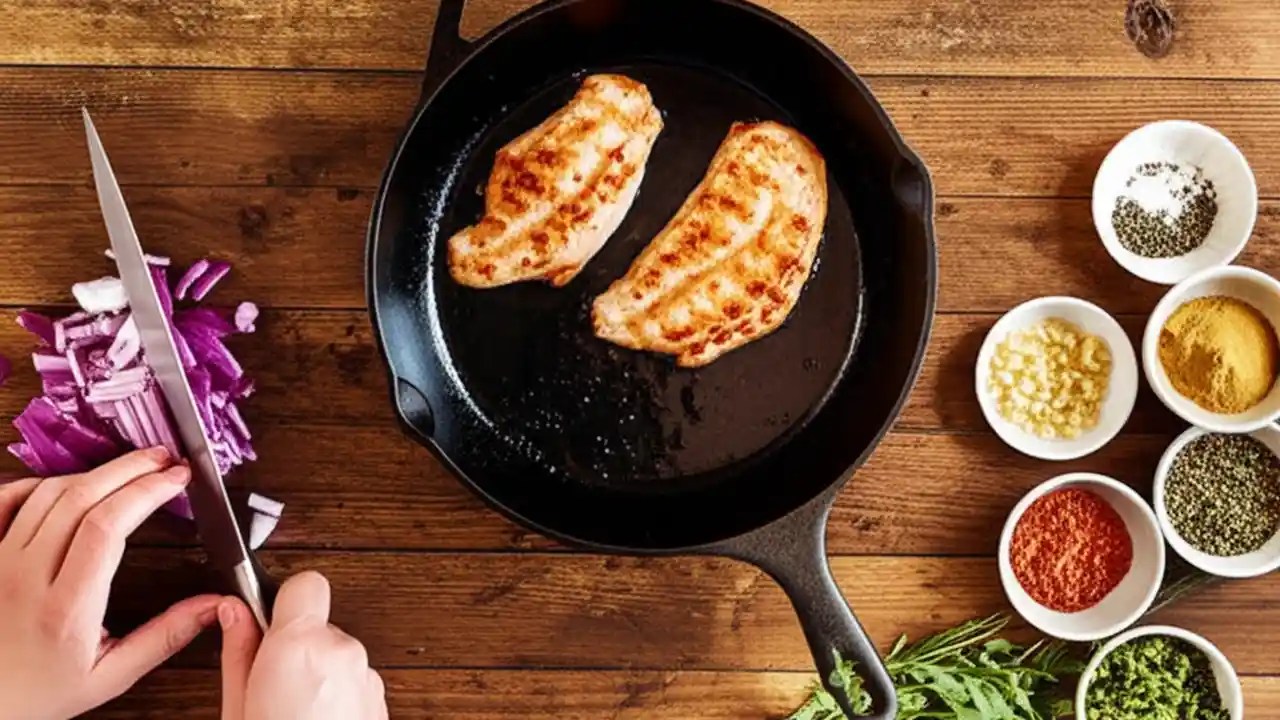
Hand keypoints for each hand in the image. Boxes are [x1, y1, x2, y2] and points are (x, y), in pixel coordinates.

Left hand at [0, 448, 222, 719]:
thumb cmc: (41, 693)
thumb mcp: (112, 675)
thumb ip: (165, 636)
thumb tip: (215, 606)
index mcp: (66, 609)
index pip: (106, 526)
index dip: (147, 491)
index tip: (177, 478)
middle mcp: (26, 577)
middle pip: (79, 497)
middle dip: (130, 468)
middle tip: (164, 459)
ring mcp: (0, 563)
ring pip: (47, 493)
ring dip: (94, 473)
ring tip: (129, 471)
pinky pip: (5, 499)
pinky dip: (38, 482)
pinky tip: (70, 484)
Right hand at [220, 571, 386, 719]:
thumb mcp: (236, 709)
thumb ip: (239, 653)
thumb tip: (234, 612)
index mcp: (300, 646)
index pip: (304, 582)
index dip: (282, 600)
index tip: (265, 624)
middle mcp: (342, 652)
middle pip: (317, 625)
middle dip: (294, 647)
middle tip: (270, 687)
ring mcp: (367, 676)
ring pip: (334, 655)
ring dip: (316, 673)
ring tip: (294, 711)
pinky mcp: (380, 698)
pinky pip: (352, 679)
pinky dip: (335, 693)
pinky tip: (316, 719)